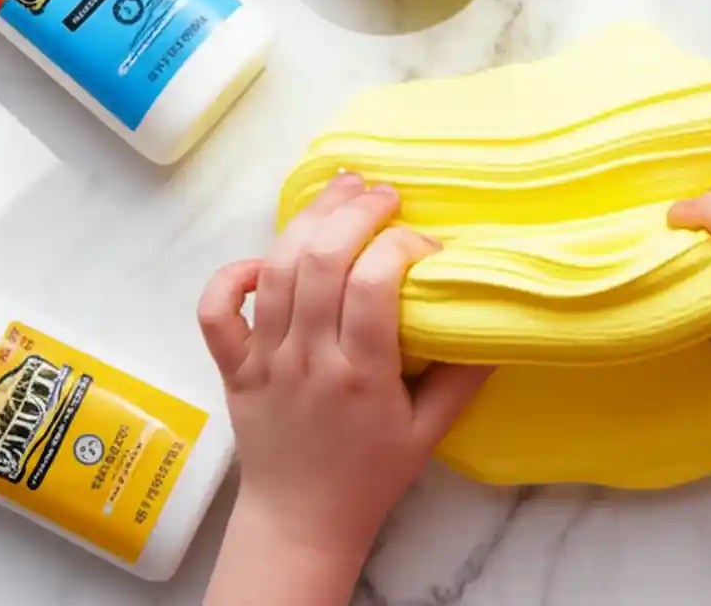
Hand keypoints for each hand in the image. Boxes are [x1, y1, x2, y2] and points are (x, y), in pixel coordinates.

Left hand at [198, 173, 492, 557]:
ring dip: (307, 220)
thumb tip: (493, 322)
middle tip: (384, 194)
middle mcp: (309, 360)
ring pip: (275, 272)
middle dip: (354, 213)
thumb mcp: (431, 432)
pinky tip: (264, 257)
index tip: (426, 244)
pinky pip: (217, 312)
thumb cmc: (371, 474)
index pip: (374, 284)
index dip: (400, 245)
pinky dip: (232, 275)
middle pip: (322, 262)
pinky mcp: (234, 367)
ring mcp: (265, 361)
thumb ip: (463, 377)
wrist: (302, 520)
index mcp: (361, 376)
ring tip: (339, 190)